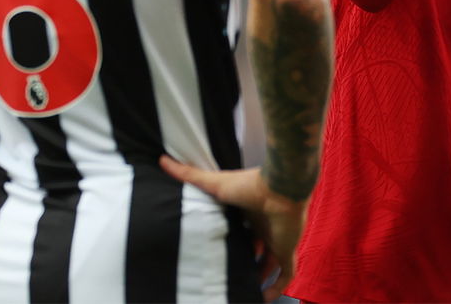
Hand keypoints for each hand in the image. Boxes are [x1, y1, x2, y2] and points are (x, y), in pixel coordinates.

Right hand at [161, 156, 307, 301]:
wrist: (282, 186)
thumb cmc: (250, 183)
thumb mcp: (214, 183)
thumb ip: (189, 175)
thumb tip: (163, 160)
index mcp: (250, 212)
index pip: (242, 230)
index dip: (232, 241)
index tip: (216, 251)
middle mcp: (265, 226)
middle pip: (255, 247)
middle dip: (244, 261)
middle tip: (227, 275)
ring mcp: (278, 239)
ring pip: (270, 263)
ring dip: (259, 277)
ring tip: (242, 290)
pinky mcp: (287, 249)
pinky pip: (286, 274)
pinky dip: (277, 287)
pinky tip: (263, 299)